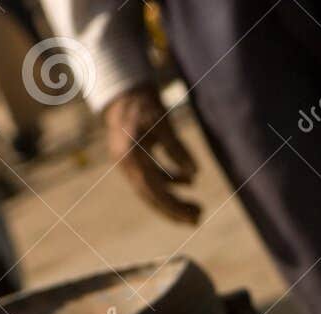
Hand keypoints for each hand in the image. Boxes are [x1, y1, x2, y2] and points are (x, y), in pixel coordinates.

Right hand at [104, 85, 200, 224]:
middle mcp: (126, 163)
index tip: (193, 218)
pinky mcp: (133, 157)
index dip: (173, 207)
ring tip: (198, 208)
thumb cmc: (143, 101)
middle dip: (175, 210)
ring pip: (152, 189)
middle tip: (199, 219)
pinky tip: (189, 182)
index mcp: (130, 155)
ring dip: (174, 199)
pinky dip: (170, 181)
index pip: (153, 190)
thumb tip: (195, 174)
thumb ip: (176, 146)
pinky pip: (152, 176)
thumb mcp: (162, 120)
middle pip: (151, 196)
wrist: (121, 86)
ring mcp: (128, 162)